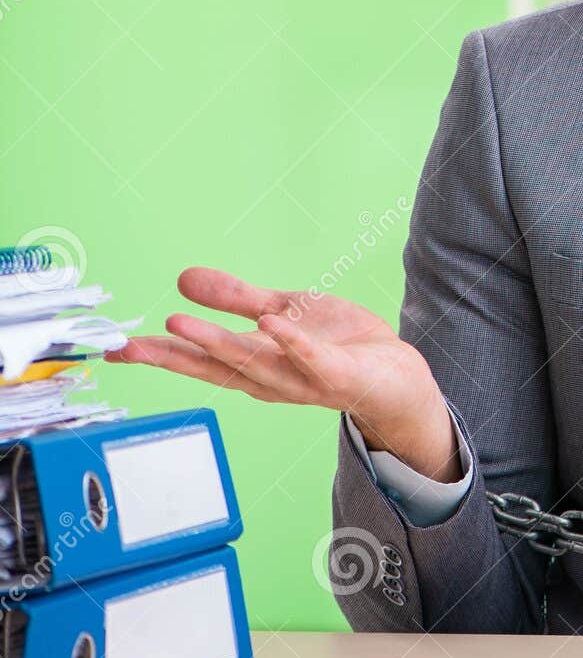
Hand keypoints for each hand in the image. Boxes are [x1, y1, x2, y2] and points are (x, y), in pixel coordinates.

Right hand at [104, 267, 459, 480]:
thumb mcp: (280, 312)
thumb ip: (235, 298)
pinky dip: (292, 344)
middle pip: (216, 367)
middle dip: (175, 355)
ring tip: (180, 324)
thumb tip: (183, 278)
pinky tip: (270, 323)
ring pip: (256, 364)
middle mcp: (270, 378)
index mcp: (252, 363)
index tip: (114, 348)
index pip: (198, 360)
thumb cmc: (334, 343)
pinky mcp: (338, 374)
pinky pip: (313, 359)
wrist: (393, 372)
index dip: (157, 354)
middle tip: (132, 343)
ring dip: (219, 345)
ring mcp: (303, 379)